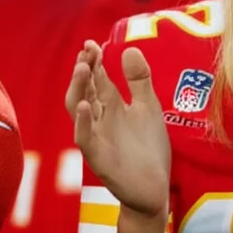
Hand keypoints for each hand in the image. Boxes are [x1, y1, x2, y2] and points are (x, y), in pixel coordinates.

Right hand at [65, 42, 170, 218]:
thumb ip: (139, 81)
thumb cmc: (148, 149)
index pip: (98, 79)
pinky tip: (85, 106)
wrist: (154, 189)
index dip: (94, 61)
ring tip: (81, 68)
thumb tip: (129, 48)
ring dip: (78, 89)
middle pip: (85, 90)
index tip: (92, 43)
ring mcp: (97, 138)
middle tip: (86, 50)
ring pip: (79, 110)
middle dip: (84, 70)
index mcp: (111, 107)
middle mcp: (100, 120)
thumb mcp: (148, 108)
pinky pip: (85, 139)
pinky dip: (82, 123)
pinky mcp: (99, 158)